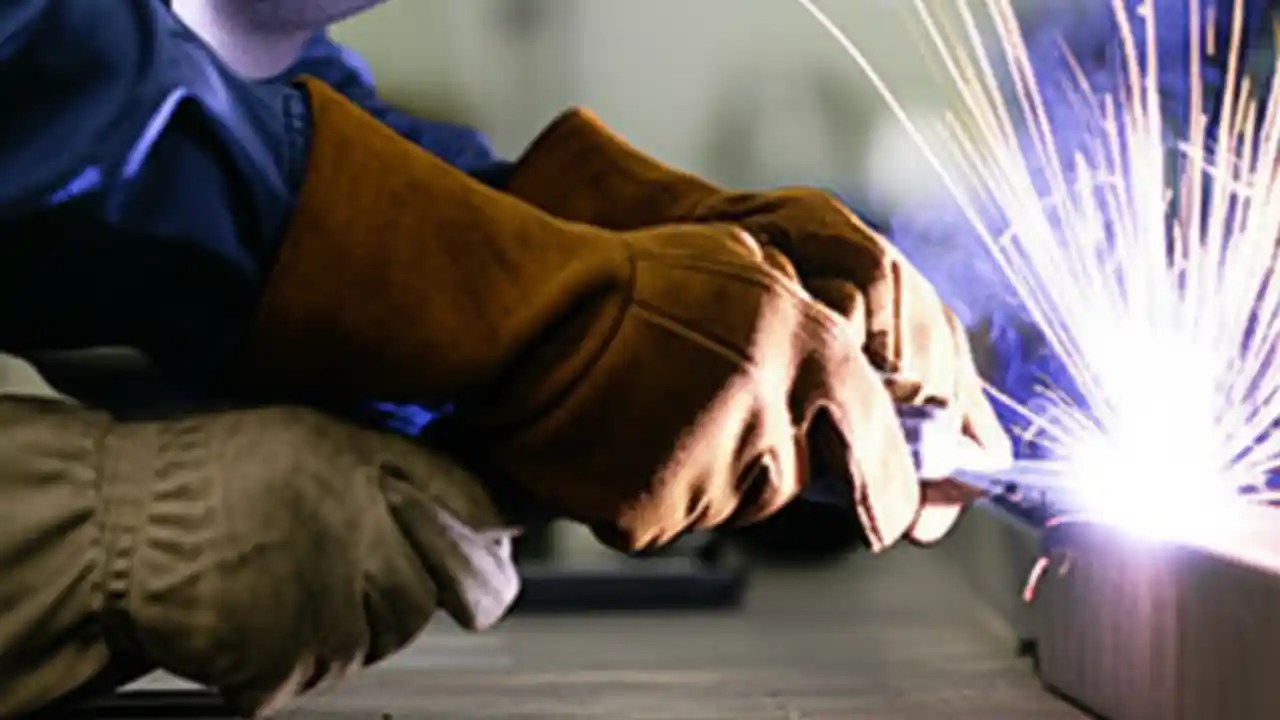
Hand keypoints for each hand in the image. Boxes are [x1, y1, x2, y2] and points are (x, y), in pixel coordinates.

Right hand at [100, 407, 518, 714]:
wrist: (111, 526)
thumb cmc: (205, 475)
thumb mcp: (314, 437)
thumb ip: (399, 468)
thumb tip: (484, 511)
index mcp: (363, 470)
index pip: (464, 516)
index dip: (474, 548)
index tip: (478, 573)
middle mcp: (355, 534)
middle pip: (418, 599)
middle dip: (392, 601)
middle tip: (338, 584)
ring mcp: (319, 605)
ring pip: (368, 647)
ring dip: (336, 635)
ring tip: (280, 595)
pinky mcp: (278, 664)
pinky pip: (307, 682)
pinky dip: (281, 668)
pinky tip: (248, 624)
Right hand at [505, 110, 1010, 546]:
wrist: (533, 314)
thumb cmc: (632, 279)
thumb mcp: (744, 264)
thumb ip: (808, 323)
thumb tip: (852, 371)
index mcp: (806, 349)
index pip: (876, 441)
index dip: (891, 486)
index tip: (896, 518)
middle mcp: (770, 416)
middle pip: (791, 478)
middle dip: (762, 456)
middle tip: (703, 408)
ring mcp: (709, 472)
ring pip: (729, 502)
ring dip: (704, 472)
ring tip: (649, 413)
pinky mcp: (650, 514)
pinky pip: (667, 520)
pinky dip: (647, 494)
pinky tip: (616, 443)